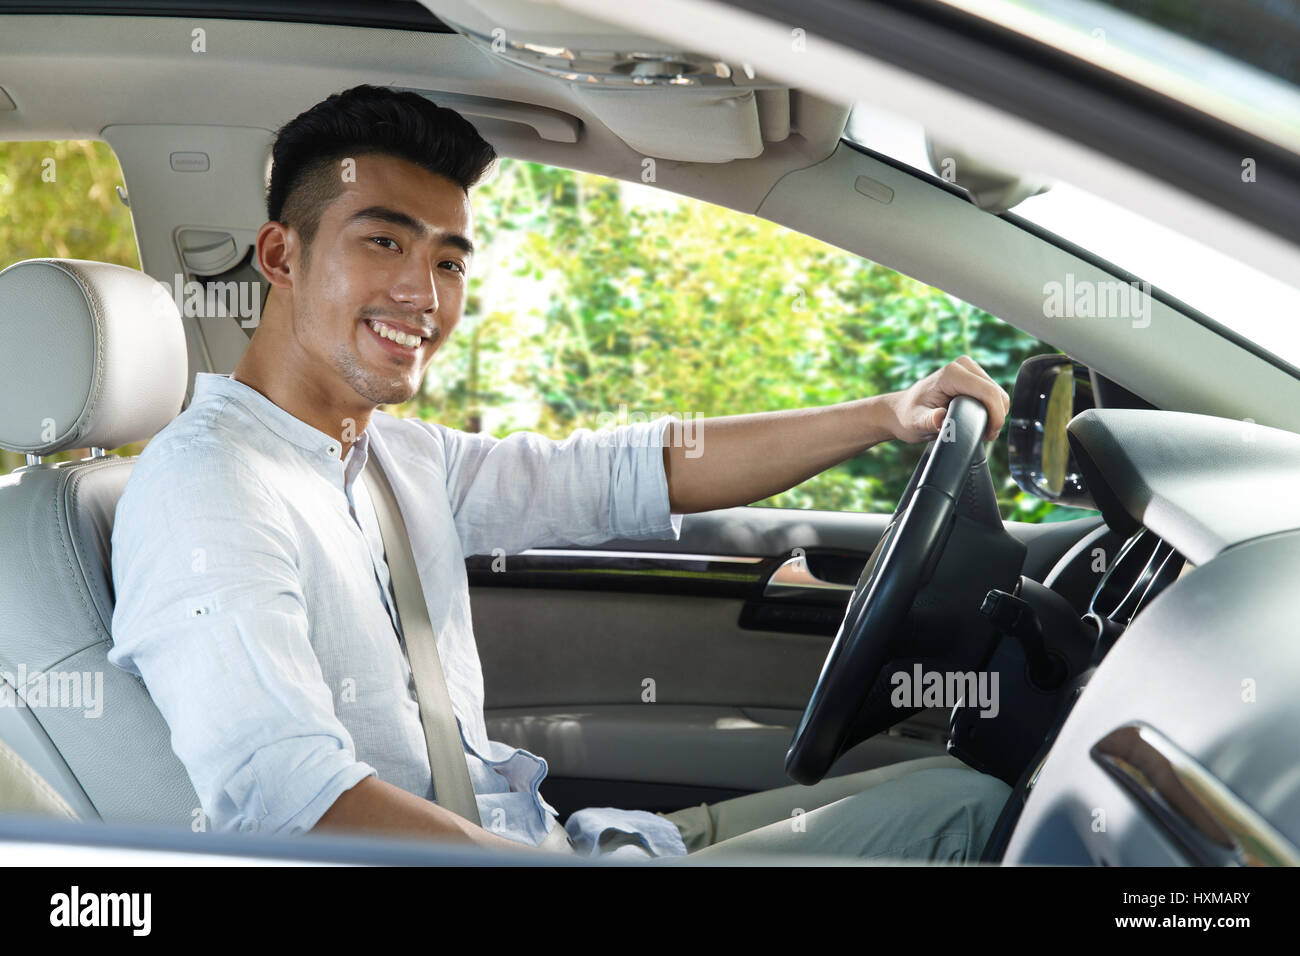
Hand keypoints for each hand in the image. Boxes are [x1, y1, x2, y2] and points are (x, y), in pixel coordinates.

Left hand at [883, 356, 1010, 443]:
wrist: (902, 410)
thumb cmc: (908, 416)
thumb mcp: (916, 422)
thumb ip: (929, 421)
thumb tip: (941, 418)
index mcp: (951, 374)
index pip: (988, 392)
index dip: (995, 415)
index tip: (989, 434)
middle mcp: (963, 366)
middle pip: (996, 393)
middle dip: (996, 417)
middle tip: (983, 436)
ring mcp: (970, 368)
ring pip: (998, 394)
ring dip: (995, 414)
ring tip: (980, 430)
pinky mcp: (975, 376)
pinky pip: (994, 394)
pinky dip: (992, 410)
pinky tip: (979, 421)